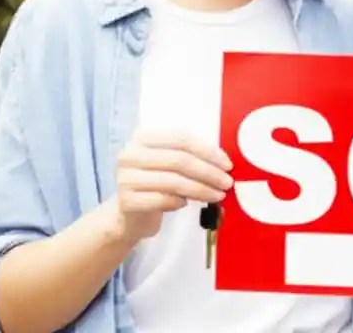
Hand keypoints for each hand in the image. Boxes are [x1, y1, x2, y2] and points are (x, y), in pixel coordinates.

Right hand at [113, 129, 233, 243]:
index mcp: (143, 137)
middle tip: (227, 183)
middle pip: (179, 160)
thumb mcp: (168, 164)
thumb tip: (223, 162)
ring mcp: (125, 178)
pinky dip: (180, 202)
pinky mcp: (126, 201)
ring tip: (217, 196)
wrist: (129, 216)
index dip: (208, 151)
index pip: (181, 138)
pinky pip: (162, 200)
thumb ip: (189, 156)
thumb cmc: (156, 185)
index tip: (227, 164)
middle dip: (208, 172)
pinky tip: (186, 203)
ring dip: (201, 190)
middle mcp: (130, 154)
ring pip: (173, 181)